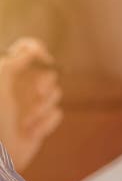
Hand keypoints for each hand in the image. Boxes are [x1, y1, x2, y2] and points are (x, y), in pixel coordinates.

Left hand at [0, 38, 62, 170]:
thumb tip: (35, 48)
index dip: (38, 51)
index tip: (45, 59)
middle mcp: (19, 85)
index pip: (28, 48)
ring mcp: (30, 104)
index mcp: (7, 71)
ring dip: (42, 107)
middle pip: (47, 71)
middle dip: (44, 84)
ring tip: (26, 121)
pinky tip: (29, 132)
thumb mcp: (1, 79)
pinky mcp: (41, 122)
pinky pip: (57, 114)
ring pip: (55, 93)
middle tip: (38, 93)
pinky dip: (45, 123)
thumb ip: (17, 58)